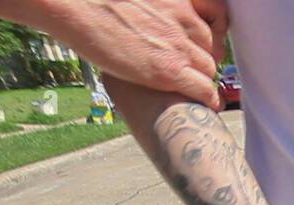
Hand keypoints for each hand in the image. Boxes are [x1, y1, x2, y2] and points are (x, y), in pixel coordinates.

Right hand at [49, 0, 229, 108]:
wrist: (79, 10)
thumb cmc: (98, 2)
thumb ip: (154, 8)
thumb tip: (149, 17)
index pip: (213, 15)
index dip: (209, 33)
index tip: (203, 43)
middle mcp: (184, 18)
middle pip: (211, 45)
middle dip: (205, 57)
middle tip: (195, 69)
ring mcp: (179, 45)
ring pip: (209, 68)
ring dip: (204, 78)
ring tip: (197, 89)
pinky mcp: (170, 71)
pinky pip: (204, 89)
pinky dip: (210, 99)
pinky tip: (209, 105)